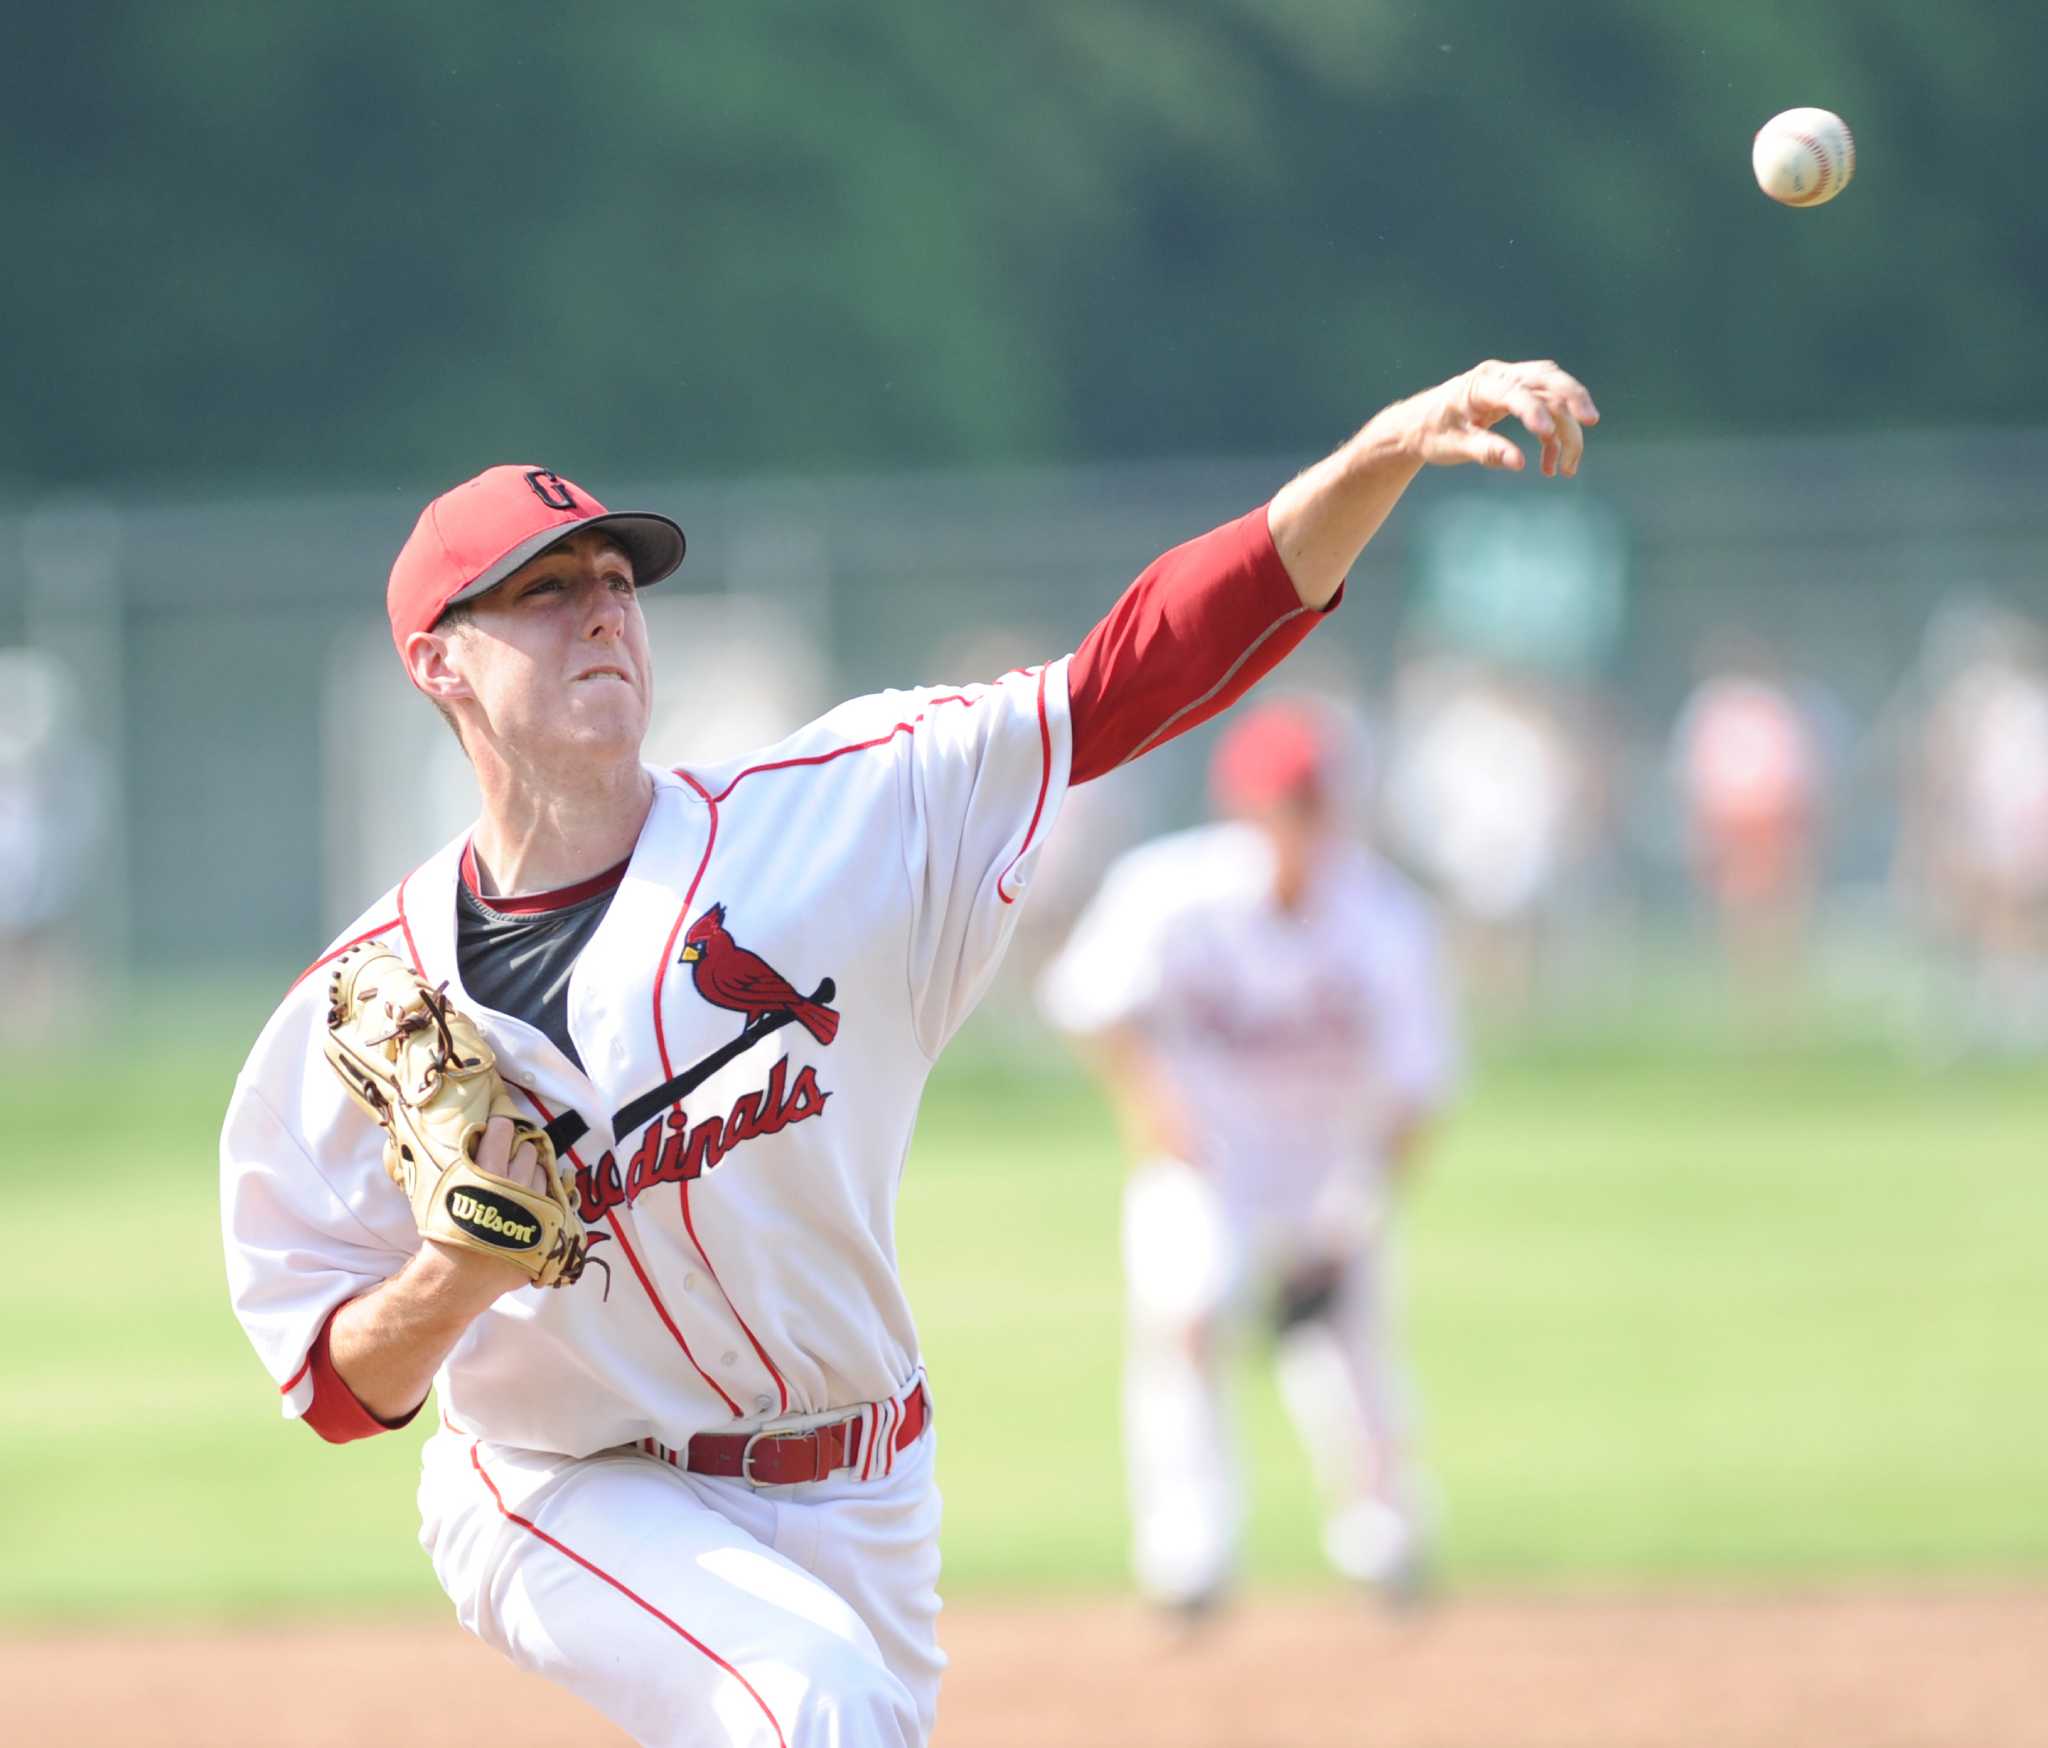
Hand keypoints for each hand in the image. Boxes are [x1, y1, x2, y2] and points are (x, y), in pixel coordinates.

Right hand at [419, 1115, 548, 1303]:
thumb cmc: (445, 1233)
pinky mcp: (547, 1225)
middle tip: (504, 1163)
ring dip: (530, 1173)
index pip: (502, 1130)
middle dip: (515, 1152)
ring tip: (515, 1186)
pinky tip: (528, 1204)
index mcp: (485, 1172)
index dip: (498, 1129)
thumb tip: (475, 1132)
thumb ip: (463, 1162)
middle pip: (527, 1149)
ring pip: (541, 1171)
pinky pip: (553, 1197)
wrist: (458, 1278)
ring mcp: (535, 1206)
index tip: (495, 1133)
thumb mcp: (444, 1190)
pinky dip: (541, 1196)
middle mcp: (515, 1185)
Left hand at [1391, 358, 1599, 476]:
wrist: (1419, 425)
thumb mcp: (1454, 447)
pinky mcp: (1518, 397)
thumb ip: (1486, 452)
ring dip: (1568, 424)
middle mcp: (1501, 376)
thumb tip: (1519, 464)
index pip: (1515, 392)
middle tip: (1591, 421)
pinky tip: (1552, 466)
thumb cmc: (1433, 434)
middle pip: (1546, 378)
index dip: (1534, 412)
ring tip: (1570, 464)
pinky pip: (1547, 410)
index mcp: (1480, 384)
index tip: (1548, 436)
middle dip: (1572, 398)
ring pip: (1553, 392)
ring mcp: (1511, 383)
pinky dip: (1554, 438)